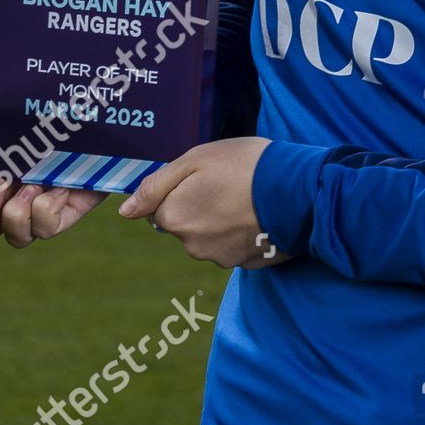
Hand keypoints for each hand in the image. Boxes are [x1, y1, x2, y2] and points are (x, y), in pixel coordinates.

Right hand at [0, 95, 105, 246]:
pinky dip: (46, 209)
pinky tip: (58, 186)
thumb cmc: (45, 110)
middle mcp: (11, 202)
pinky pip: (47, 228)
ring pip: (15, 238)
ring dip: (17, 213)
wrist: (95, 113)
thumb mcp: (8, 103)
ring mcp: (38, 212)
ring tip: (32, 182)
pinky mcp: (66, 213)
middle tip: (0, 179)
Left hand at [119, 137, 294, 270]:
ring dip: (221, 220)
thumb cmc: (245, 165)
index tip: (206, 176)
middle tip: (228, 184)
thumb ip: (155, 185)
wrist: (298, 190)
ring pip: (209, 236)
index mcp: (174, 217)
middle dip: (200, 206)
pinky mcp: (245, 265)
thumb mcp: (195, 159)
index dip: (182, 187)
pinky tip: (258, 215)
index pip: (161, 206)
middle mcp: (192, 245)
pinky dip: (242, 232)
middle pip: (185, 223)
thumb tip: (125, 211)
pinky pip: (234, 246)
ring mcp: (219, 259)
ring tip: (247, 198)